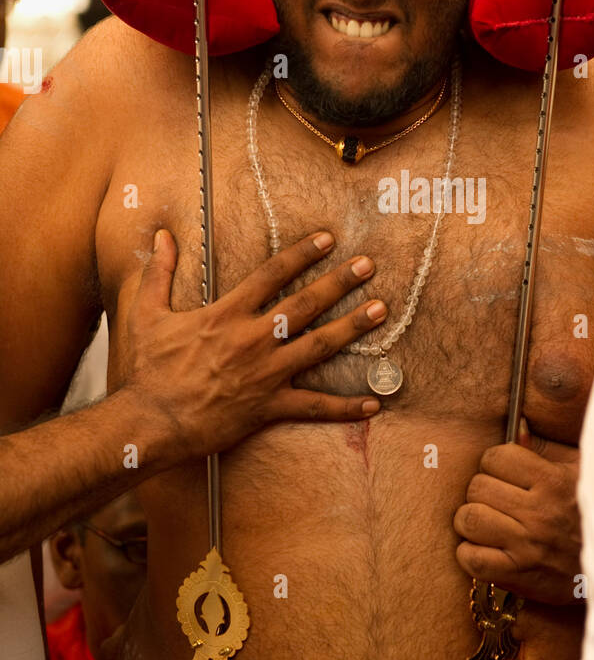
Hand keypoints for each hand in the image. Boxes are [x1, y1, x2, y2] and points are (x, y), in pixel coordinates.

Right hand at [124, 228, 387, 459]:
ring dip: (352, 328)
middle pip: (304, 305)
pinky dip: (345, 407)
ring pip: (318, 347)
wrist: (148, 422)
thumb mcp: (146, 314)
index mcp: (225, 315)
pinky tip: (374, 403)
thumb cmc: (146, 370)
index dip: (301, 254)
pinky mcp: (268, 408)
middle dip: (338, 282)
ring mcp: (264, 375)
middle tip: (368, 265)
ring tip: (380, 311)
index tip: (328, 239)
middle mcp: (252, 340)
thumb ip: (159, 272)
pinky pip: (314, 408)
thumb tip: (163, 236)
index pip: (271, 275)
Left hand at [453, 421, 581, 604]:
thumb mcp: (584, 473)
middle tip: (496, 499)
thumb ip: (549, 450)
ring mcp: (527, 547)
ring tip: (488, 523)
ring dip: (472, 521)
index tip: (505, 473)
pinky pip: (472, 560)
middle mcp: (539, 514)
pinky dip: (470, 554)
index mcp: (554, 482)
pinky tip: (485, 549)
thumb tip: (518, 428)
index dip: (495, 462)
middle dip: (482, 490)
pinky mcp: (520, 577)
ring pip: (469, 520)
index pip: (496, 457)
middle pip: (477, 487)